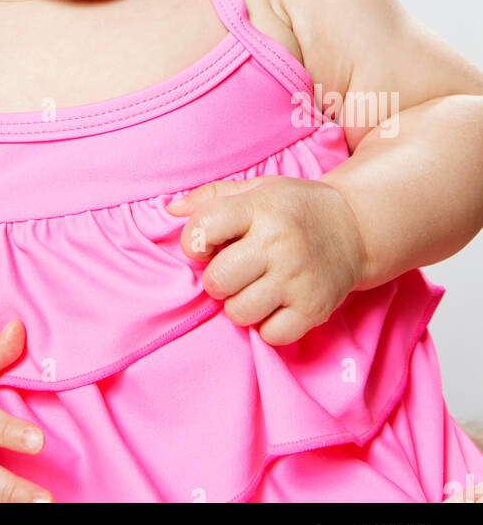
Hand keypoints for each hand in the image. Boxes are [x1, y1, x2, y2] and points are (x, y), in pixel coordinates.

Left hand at [165, 175, 367, 345]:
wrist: (354, 227)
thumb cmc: (294, 208)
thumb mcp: (256, 189)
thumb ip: (211, 197)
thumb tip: (170, 209)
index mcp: (260, 209)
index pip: (203, 228)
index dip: (195, 241)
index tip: (208, 243)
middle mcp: (279, 244)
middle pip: (217, 280)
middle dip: (216, 279)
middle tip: (233, 270)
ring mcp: (297, 279)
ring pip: (239, 312)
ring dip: (239, 304)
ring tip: (255, 287)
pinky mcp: (314, 309)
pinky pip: (270, 335)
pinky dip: (267, 325)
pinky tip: (276, 304)